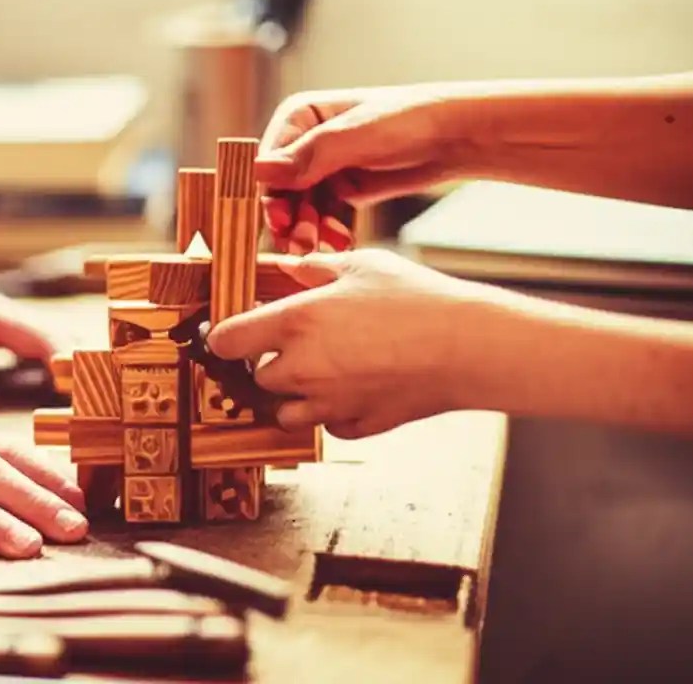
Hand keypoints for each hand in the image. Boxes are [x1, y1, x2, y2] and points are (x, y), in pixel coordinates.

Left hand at [207, 249, 488, 438]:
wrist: (467, 347)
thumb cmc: (416, 299)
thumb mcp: (361, 266)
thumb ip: (313, 269)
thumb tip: (285, 267)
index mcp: (295, 322)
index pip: (225, 341)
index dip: (225, 336)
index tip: (236, 331)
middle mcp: (302, 368)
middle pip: (256, 377)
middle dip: (269, 362)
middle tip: (300, 342)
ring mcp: (327, 403)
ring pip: (283, 411)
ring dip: (293, 394)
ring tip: (325, 368)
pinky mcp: (355, 426)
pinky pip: (327, 424)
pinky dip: (332, 411)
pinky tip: (357, 385)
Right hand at [255, 84, 473, 251]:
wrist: (453, 137)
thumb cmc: (407, 121)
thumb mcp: (355, 137)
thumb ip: (307, 156)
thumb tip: (259, 170)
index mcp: (301, 117)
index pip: (269, 160)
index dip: (270, 192)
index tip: (279, 220)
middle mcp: (305, 142)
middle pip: (281, 188)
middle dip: (290, 218)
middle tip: (301, 244)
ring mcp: (322, 168)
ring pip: (299, 207)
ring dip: (307, 229)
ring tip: (322, 247)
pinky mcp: (341, 189)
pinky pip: (322, 216)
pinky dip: (326, 231)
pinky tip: (340, 241)